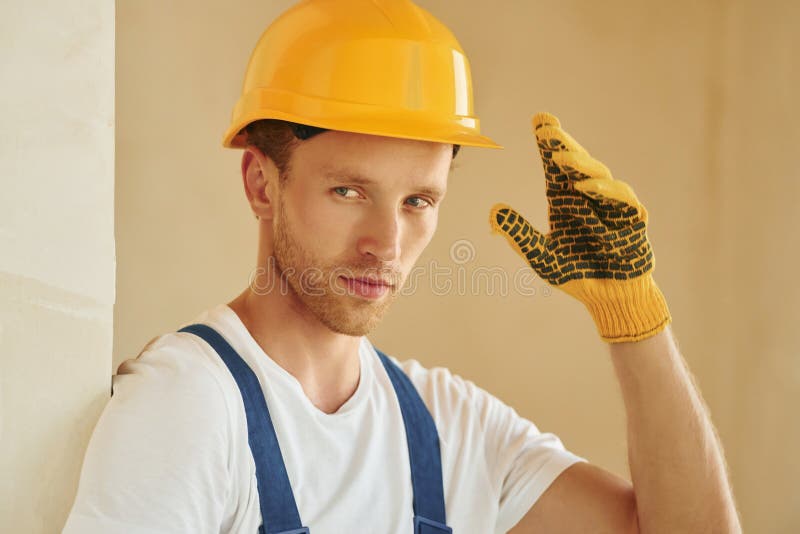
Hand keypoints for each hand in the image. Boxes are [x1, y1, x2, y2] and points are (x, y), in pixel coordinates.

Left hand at [489, 112, 670, 342]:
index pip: (555, 166)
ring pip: (598, 175)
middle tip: (546, 128)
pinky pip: (621, 199)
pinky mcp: (632, 219)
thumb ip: (519, 234)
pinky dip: (606, 191)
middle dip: (562, 144)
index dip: (548, 144)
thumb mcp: (540, 256)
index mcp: (565, 199)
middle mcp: (588, 196)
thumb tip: (493, 212)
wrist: (607, 297)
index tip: (538, 121)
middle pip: (575, 163)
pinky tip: (587, 186)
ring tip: (561, 157)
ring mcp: (611, 205)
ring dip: (581, 164)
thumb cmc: (575, 273)